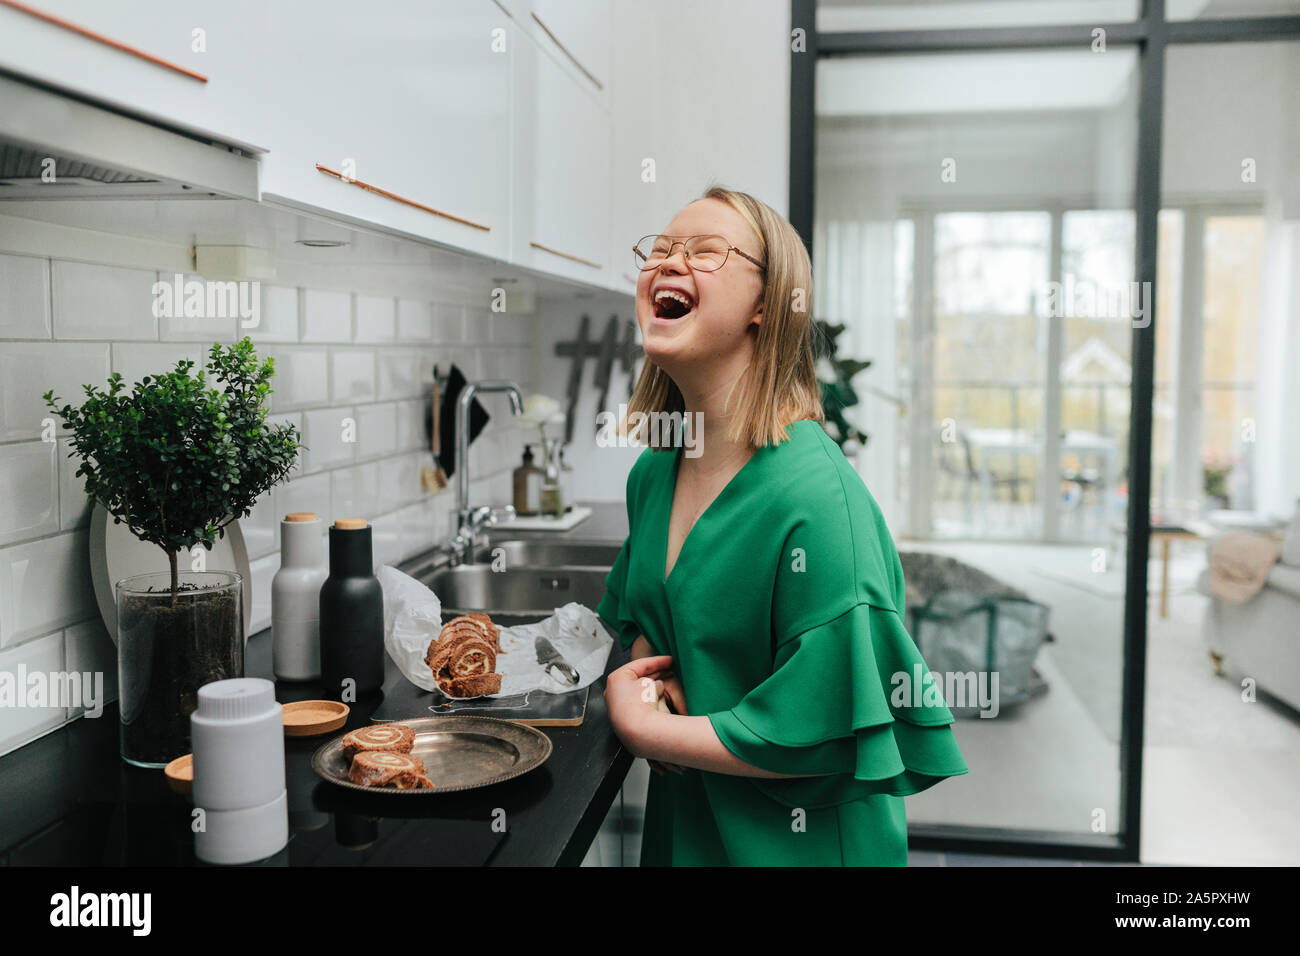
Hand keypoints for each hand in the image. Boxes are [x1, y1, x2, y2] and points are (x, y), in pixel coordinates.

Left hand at [604, 655, 682, 772]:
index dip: (658, 661)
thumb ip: (654, 681)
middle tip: (670, 671)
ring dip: (654, 688)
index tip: (670, 660)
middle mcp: (613, 692)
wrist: (639, 732)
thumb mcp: (651, 684)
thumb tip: (657, 687)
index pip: (640, 664)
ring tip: (668, 687)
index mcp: (616, 678)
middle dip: (655, 674)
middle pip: (639, 678)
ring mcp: (619, 706)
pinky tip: (661, 700)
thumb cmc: (640, 705)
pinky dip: (651, 700)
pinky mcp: (626, 719)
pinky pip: (641, 704)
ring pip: (641, 691)